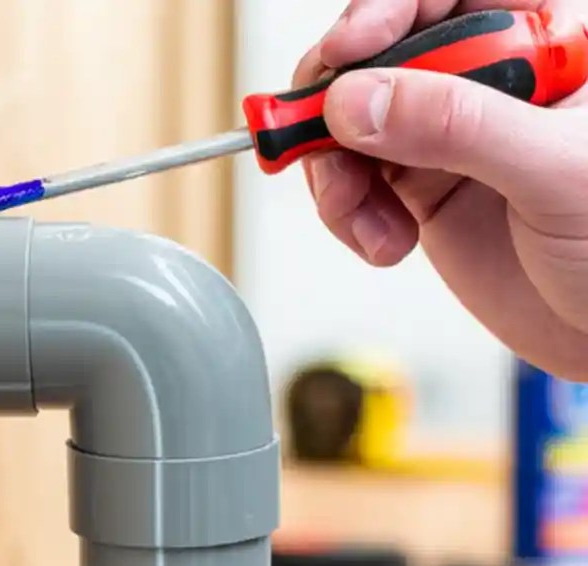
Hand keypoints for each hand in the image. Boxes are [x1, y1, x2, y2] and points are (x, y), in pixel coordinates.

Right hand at [299, 0, 587, 379]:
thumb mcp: (556, 172)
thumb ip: (458, 126)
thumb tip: (356, 101)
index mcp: (545, 44)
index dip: (387, 11)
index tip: (348, 51)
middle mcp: (489, 80)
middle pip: (381, 52)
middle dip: (337, 97)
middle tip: (311, 132)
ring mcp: (449, 134)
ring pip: (351, 118)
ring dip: (332, 168)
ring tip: (356, 214)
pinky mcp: (420, 187)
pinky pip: (351, 178)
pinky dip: (344, 211)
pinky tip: (380, 241)